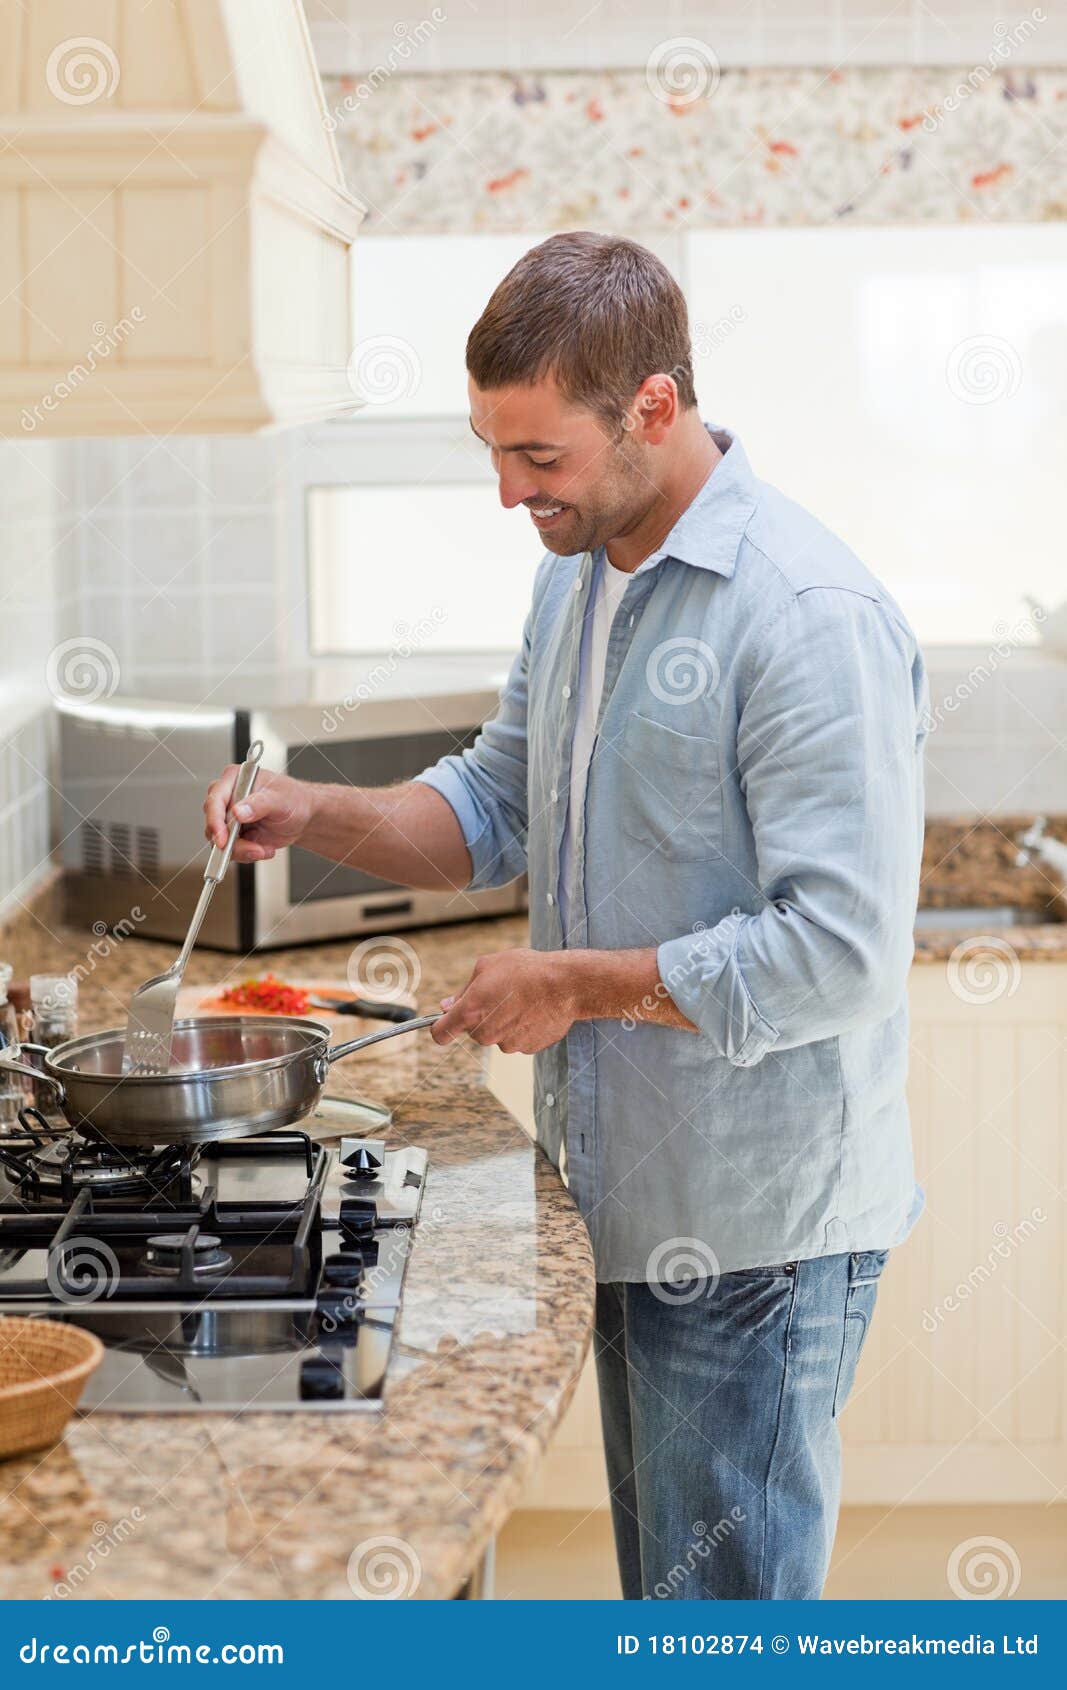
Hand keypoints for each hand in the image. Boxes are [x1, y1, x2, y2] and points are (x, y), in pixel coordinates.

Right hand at [202, 764, 315, 863]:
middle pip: (214, 823)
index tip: (223, 838)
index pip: (215, 799)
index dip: (215, 820)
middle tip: (255, 848)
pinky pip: (230, 850)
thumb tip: (238, 812)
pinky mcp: (233, 834)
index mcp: (234, 779)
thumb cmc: (293, 799)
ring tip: (264, 849)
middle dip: (233, 841)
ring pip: (220, 841)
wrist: (302, 817)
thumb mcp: (280, 799)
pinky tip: (264, 848)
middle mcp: (227, 797)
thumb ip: (260, 804)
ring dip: (242, 850)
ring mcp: (228, 817)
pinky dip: (247, 854)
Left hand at [431, 949, 578, 1054]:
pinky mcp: (527, 1049)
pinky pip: (517, 1039)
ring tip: (522, 999)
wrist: (564, 985)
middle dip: (481, 1015)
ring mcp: (508, 1044)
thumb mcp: (487, 966)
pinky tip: (534, 1009)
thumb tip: (447, 1005)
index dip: (439, 1028)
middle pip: (473, 1031)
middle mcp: (486, 1034)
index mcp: (470, 1012)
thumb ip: (463, 990)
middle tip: (499, 994)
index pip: (440, 1034)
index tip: (444, 1023)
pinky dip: (522, 1027)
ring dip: (503, 1021)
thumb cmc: (525, 970)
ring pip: (497, 1035)